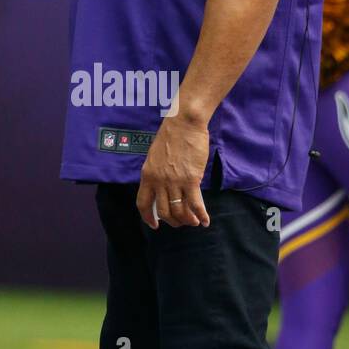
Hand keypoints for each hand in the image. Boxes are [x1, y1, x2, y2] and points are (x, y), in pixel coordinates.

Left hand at [136, 114, 210, 229]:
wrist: (184, 123)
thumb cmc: (172, 136)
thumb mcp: (154, 156)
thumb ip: (155, 174)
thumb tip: (161, 189)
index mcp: (147, 175)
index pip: (143, 203)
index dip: (148, 218)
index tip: (155, 225)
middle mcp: (159, 181)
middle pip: (164, 211)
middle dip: (173, 221)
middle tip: (181, 222)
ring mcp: (175, 181)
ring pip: (179, 211)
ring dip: (187, 220)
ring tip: (193, 222)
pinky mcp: (191, 179)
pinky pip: (195, 204)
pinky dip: (201, 215)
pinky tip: (205, 221)